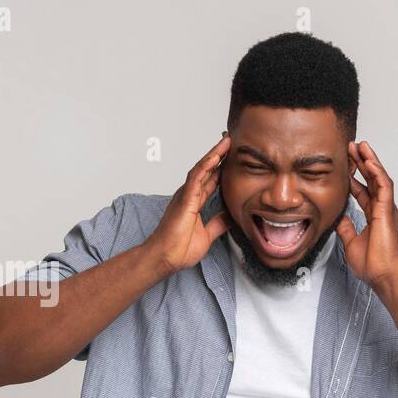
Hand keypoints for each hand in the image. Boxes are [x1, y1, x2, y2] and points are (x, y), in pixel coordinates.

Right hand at [143, 134, 232, 274]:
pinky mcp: (184, 199)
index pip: (211, 180)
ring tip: (226, 141)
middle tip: (231, 140)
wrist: (165, 258)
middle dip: (219, 155)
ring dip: (214, 154)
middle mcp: (189, 195)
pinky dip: (206, 165)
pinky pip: (196, 177)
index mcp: (194, 203)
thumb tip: (230, 216)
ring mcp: (186, 196)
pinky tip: (216, 155)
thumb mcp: (207, 235)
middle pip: (207, 169)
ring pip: (202, 169)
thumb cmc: (179, 249)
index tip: (232, 157)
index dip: (221, 168)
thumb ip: (217, 224)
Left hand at [336, 140, 397, 290]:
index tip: (346, 165)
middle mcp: (381, 209)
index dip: (354, 177)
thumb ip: (346, 228)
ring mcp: (385, 208)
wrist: (382, 275)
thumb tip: (338, 218)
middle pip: (371, 179)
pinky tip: (368, 161)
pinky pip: (383, 186)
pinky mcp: (387, 210)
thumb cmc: (372, 264)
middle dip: (362, 162)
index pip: (363, 190)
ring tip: (361, 146)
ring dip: (370, 161)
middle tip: (352, 147)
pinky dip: (376, 172)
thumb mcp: (350, 242)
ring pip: (378, 178)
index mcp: (373, 215)